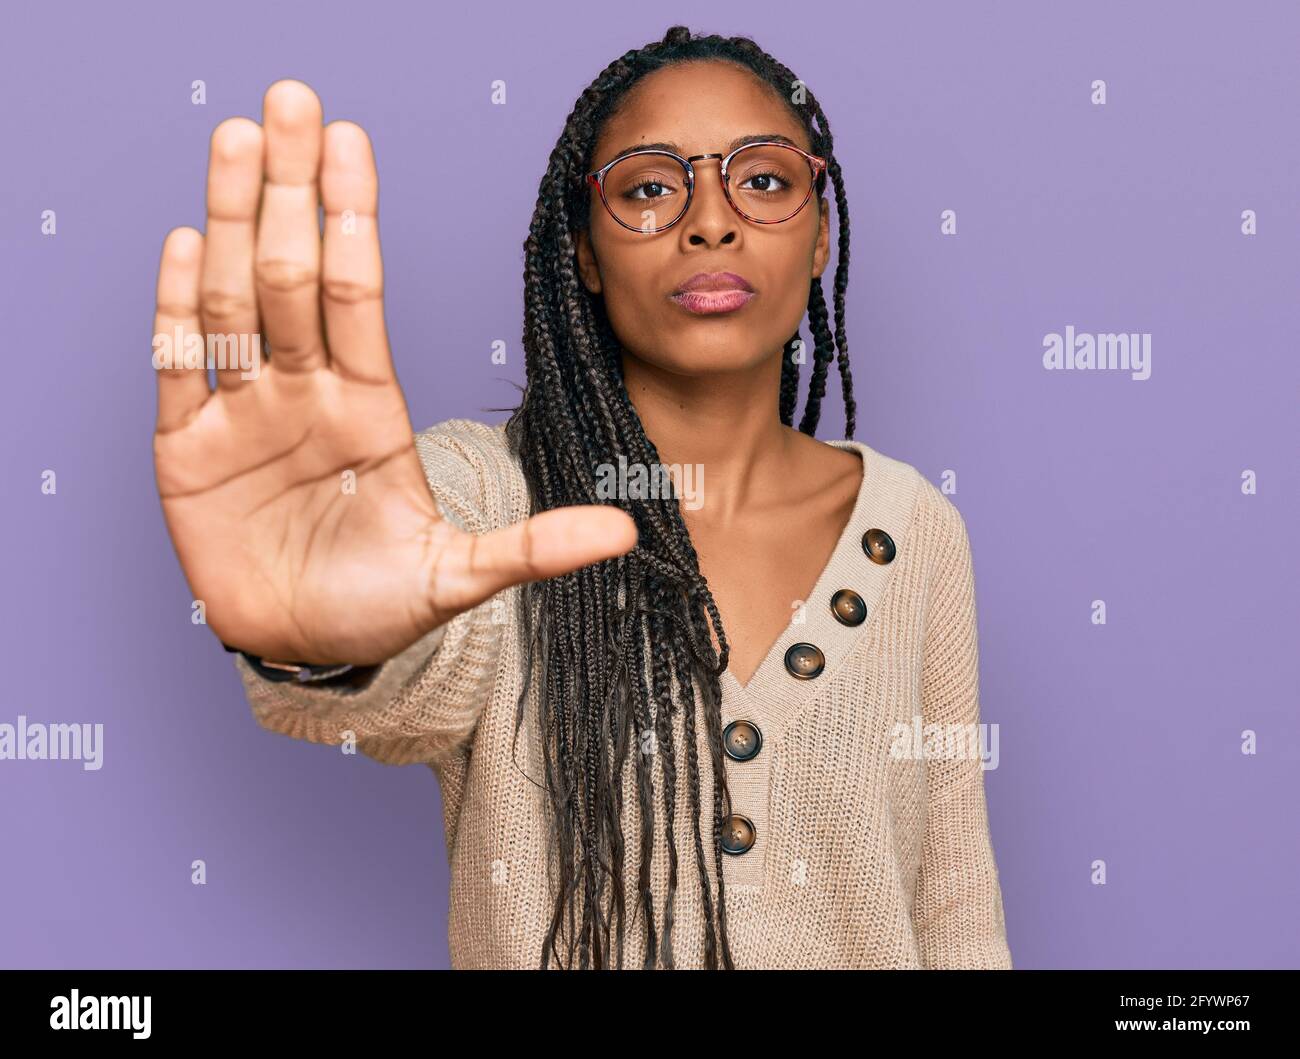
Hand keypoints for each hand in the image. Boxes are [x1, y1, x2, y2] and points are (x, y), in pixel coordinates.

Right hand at [151, 80, 635, 664]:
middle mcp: (306, 394)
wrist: (307, 649)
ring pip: (236, 302)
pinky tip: (188, 242)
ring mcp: (245, 416)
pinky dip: (179, 309)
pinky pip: (182, 368)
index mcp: (370, 408)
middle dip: (290, 189)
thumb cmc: (381, 603)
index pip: (358, 295)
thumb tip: (625, 531)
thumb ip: (533, 548)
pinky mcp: (188, 451)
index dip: (353, 220)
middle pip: (294, 274)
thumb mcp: (460, 576)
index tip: (350, 144)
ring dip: (232, 221)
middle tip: (289, 100)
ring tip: (234, 138)